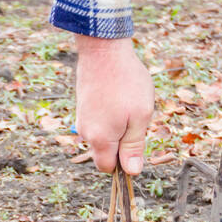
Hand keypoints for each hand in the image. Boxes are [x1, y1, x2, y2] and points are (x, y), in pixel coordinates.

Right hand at [75, 36, 153, 174]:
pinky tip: (118, 95)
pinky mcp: (83, 106)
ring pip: (101, 135)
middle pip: (103, 152)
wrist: (102, 48)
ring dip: (116, 127)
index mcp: (100, 140)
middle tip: (135, 119)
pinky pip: (97, 121)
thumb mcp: (139, 116)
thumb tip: (131, 172)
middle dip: (120, 144)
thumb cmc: (126, 82)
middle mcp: (86, 133)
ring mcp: (82, 118)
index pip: (108, 168)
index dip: (123, 163)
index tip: (136, 146)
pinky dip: (109, 115)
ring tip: (127, 103)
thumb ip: (134, 146)